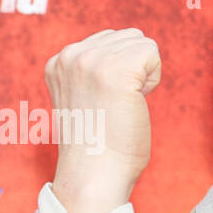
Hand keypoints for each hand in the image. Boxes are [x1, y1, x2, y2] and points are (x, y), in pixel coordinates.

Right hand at [44, 28, 160, 212]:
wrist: (95, 176)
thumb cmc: (100, 148)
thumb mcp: (86, 99)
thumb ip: (95, 73)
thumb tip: (129, 54)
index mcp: (58, 62)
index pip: (108, 41)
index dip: (121, 72)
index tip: (107, 104)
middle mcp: (69, 56)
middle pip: (128, 36)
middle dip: (134, 68)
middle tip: (118, 105)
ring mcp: (89, 60)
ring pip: (142, 42)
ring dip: (144, 74)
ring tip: (124, 104)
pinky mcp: (114, 69)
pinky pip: (153, 53)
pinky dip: (153, 79)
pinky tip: (135, 103)